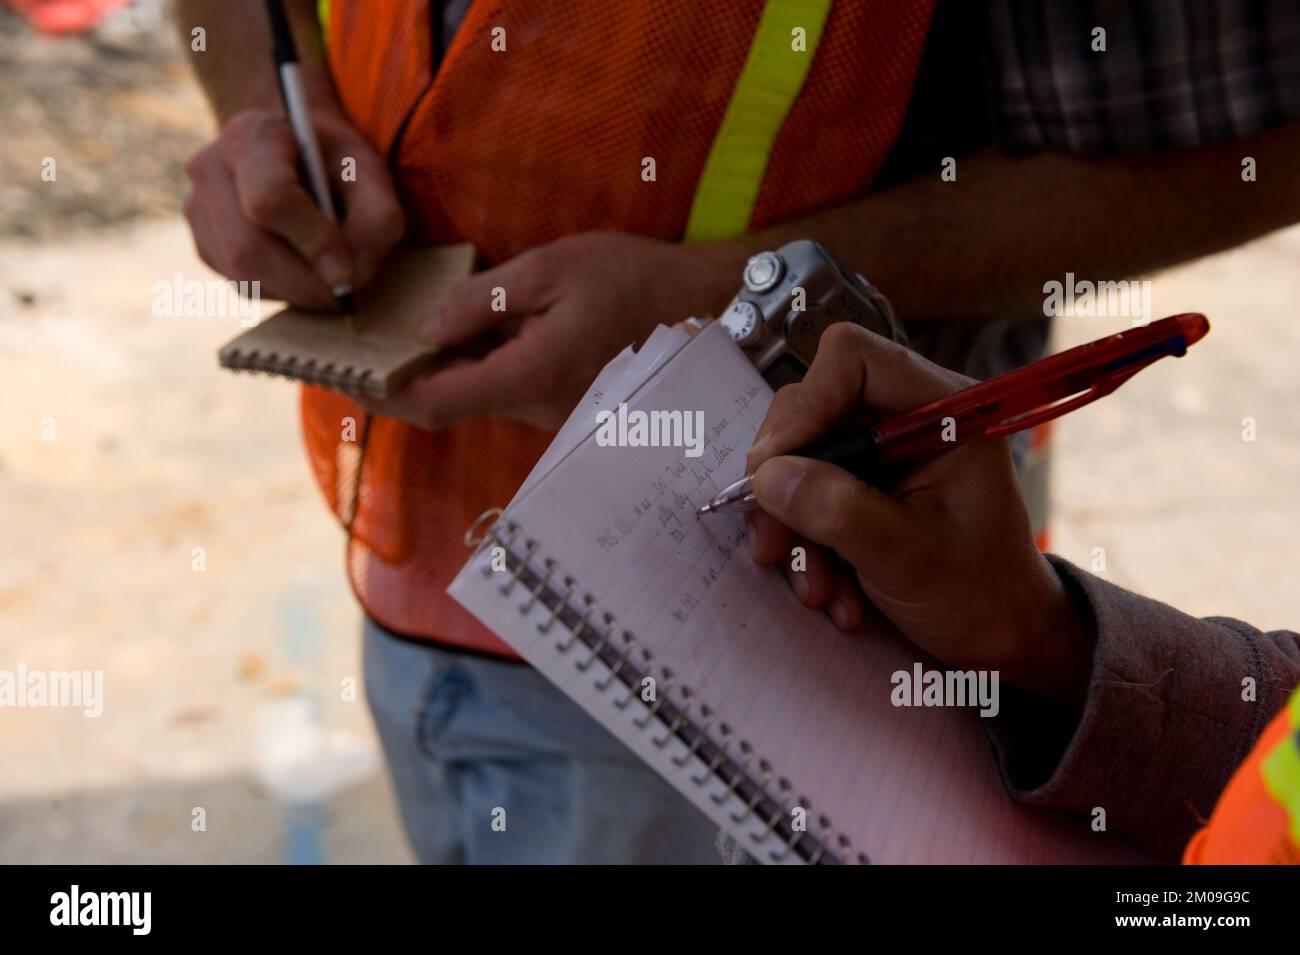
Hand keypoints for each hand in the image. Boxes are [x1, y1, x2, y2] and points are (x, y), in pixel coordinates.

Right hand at [183, 108, 404, 307]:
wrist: (296, 153)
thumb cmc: (337, 163)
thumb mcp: (372, 176)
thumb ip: (377, 219)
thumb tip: (353, 277)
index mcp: (254, 136)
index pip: (270, 199)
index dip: (313, 243)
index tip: (349, 272)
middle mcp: (211, 168)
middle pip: (247, 249)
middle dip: (306, 283)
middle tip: (348, 293)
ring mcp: (198, 208)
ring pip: (243, 275)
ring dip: (298, 292)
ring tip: (332, 280)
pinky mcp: (204, 244)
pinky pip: (242, 286)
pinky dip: (283, 291)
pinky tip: (307, 272)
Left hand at [361, 232, 741, 432]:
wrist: (702, 310)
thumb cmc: (632, 282)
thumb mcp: (550, 270)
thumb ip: (483, 302)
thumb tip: (428, 329)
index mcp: (528, 377)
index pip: (435, 404)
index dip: (383, 393)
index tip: (346, 375)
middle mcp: (536, 411)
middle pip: (450, 406)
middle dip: (406, 378)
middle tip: (366, 343)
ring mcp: (552, 415)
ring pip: (479, 399)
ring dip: (444, 370)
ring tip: (413, 326)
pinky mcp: (563, 407)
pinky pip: (506, 392)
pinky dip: (477, 368)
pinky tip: (468, 333)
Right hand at [746, 324, 1093, 705]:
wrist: (1001, 637)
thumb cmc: (980, 595)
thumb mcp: (908, 558)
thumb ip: (839, 512)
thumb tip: (767, 477)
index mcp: (943, 410)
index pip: (852, 360)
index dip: (804, 405)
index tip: (772, 470)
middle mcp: (907, 418)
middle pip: (811, 411)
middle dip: (786, 486)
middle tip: (775, 546)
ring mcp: (882, 452)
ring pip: (799, 460)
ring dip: (794, 530)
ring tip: (817, 591)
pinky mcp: (863, 485)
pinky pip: (806, 497)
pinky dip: (806, 546)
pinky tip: (832, 593)